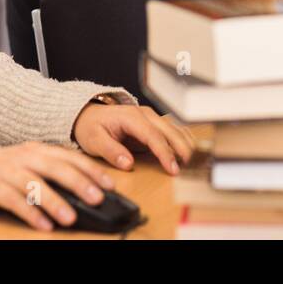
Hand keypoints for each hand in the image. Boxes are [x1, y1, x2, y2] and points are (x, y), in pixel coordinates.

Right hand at [0, 141, 115, 231]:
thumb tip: (88, 190)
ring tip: (70, 218)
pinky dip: (30, 213)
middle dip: (78, 183)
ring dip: (54, 202)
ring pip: (34, 185)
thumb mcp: (33, 164)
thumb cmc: (9, 170)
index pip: (70, 157)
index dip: (91, 170)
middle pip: (55, 168)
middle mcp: (25, 157)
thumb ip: (56, 172)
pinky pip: (13, 201)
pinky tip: (43, 225)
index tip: (110, 184)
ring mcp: (7, 171)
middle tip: (96, 198)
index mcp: (39, 150)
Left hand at [72, 103, 195, 174]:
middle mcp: (145, 115)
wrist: (88, 115)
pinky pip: (173, 129)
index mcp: (131, 117)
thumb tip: (128, 163)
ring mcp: (151, 117)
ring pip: (175, 129)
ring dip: (185, 144)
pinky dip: (183, 140)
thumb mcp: (94, 140)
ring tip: (194, 162)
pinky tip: (190, 151)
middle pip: (170, 131)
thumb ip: (111, 151)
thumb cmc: (91, 127)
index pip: (153, 136)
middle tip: (189, 168)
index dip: (165, 153)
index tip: (173, 168)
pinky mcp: (154, 123)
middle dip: (181, 149)